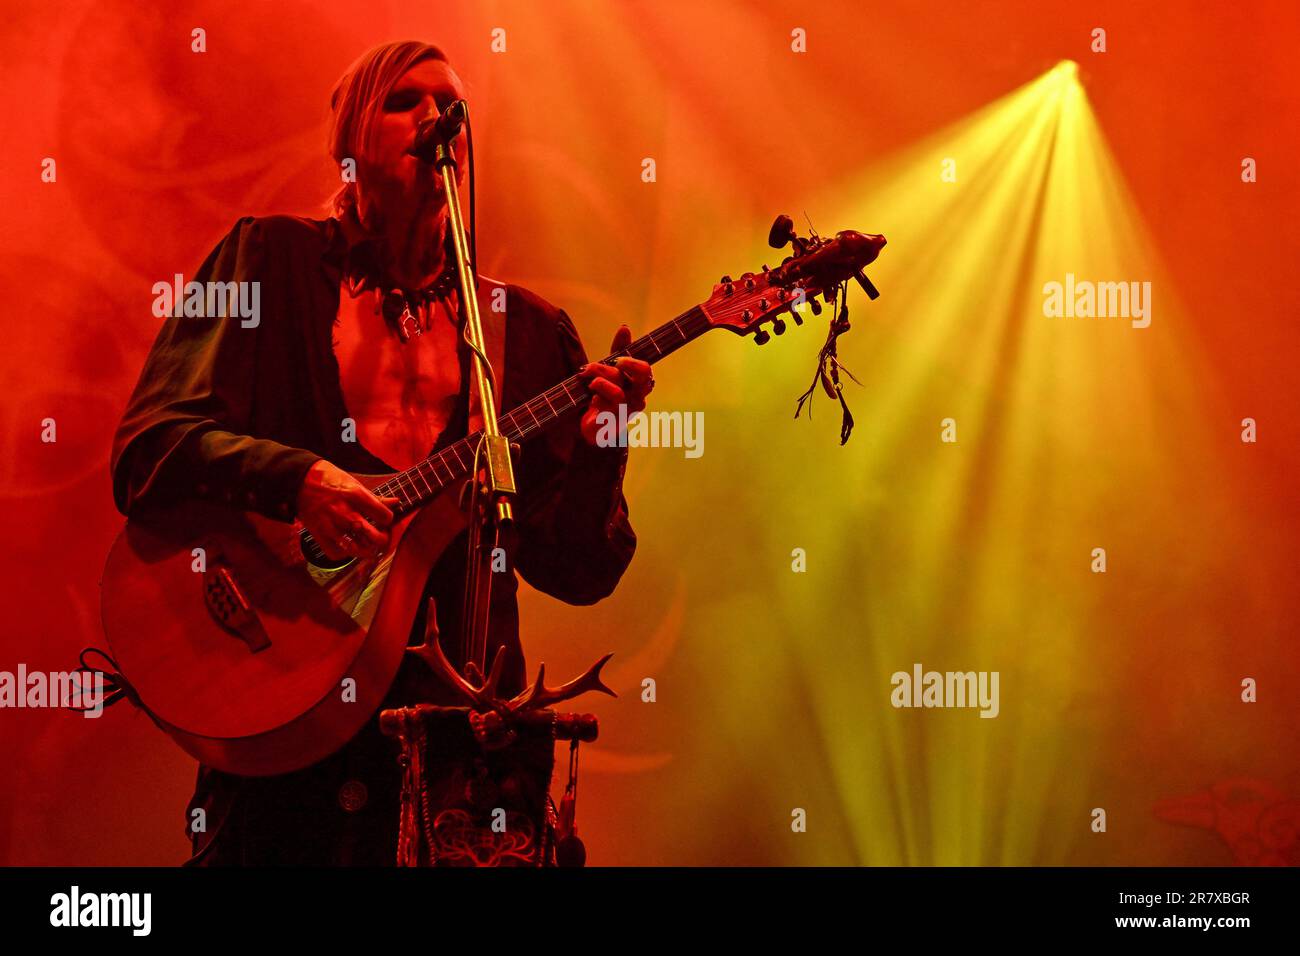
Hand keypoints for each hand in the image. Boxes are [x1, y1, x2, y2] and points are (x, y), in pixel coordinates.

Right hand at [295, 460, 400, 559]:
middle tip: (381, 538)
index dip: (388, 520)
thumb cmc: (329, 480)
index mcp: (356, 495)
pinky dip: (345, 554)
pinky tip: (349, 547)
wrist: (297, 480)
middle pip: (373, 536)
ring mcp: (330, 525)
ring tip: (369, 547)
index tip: (384, 520)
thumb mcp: (354, 482)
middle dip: (382, 540)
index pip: (384, 516)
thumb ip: (375, 497)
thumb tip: (396, 503)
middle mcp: (344, 511)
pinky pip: (336, 554)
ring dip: (366, 551)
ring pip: (356, 549)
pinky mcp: (318, 534)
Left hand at [577, 325, 653, 446]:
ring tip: (590, 382)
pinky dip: (596, 399)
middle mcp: (638, 398)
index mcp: (639, 384)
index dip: (631, 362)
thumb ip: (619, 351)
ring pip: (617, 392)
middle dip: (614, 368)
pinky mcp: (614, 423)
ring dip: (599, 382)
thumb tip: (625, 328)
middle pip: (634, 379)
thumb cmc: (606, 396)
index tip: (617, 360)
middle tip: (595, 368)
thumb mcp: (611, 371)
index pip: (644, 370)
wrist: (596, 426)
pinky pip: (606, 407)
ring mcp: (627, 411)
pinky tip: (593, 400)